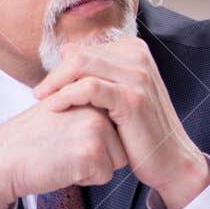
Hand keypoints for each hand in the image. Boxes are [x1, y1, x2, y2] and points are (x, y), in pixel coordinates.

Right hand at [0, 86, 127, 208]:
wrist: (2, 158)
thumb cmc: (31, 139)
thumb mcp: (62, 108)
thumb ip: (90, 107)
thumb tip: (120, 119)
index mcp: (91, 93)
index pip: (118, 126)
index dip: (96, 141)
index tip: (68, 137)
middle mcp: (97, 106)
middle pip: (122, 145)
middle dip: (98, 155)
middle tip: (64, 146)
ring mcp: (96, 127)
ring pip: (117, 161)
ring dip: (93, 167)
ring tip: (63, 155)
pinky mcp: (91, 151)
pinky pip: (105, 176)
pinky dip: (85, 179)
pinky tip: (61, 166)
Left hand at [32, 36, 209, 208]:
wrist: (170, 159)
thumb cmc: (141, 130)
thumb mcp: (119, 93)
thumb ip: (97, 72)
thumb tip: (65, 49)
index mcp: (135, 51)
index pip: (85, 49)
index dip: (63, 68)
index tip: (49, 88)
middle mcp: (138, 57)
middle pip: (80, 54)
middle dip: (55, 74)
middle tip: (39, 94)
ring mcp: (138, 76)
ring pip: (80, 65)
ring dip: (56, 83)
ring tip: (42, 100)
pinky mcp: (132, 98)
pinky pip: (88, 88)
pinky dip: (66, 96)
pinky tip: (54, 108)